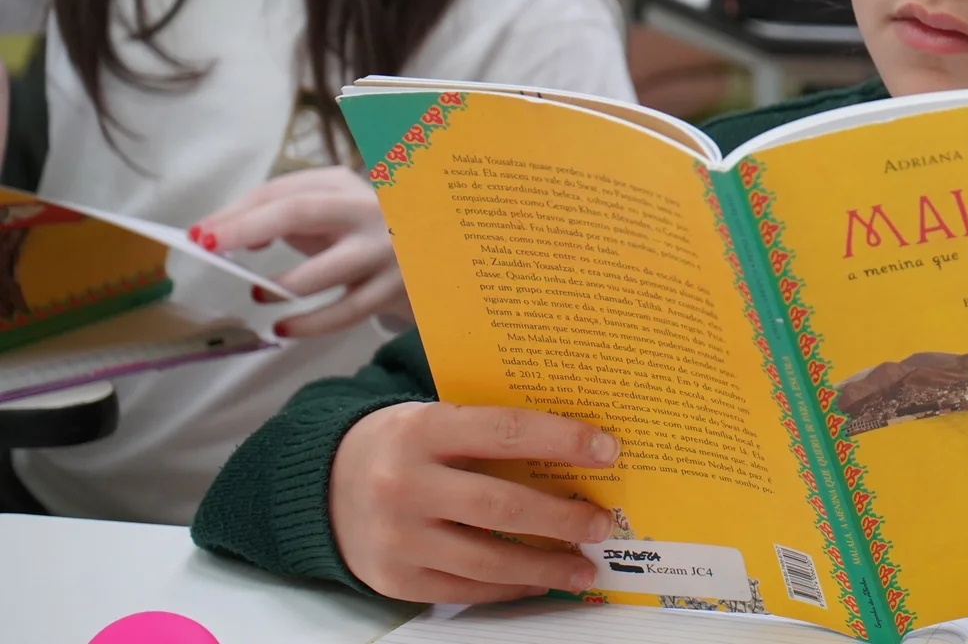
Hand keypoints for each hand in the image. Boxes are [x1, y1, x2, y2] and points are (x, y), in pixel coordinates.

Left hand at [191, 166, 408, 337]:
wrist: (440, 255)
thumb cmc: (366, 233)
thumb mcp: (331, 215)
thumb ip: (287, 219)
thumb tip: (230, 236)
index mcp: (346, 185)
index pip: (284, 191)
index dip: (239, 211)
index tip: (201, 233)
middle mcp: (368, 210)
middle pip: (302, 211)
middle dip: (248, 227)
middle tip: (208, 245)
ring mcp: (385, 251)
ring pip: (327, 268)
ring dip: (284, 284)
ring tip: (256, 293)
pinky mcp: (395, 289)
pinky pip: (346, 311)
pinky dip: (310, 323)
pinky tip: (283, 327)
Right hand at [332, 402, 619, 602]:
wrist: (320, 485)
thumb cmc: (399, 446)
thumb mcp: (434, 418)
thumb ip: (489, 431)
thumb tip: (575, 450)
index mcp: (422, 430)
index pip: (506, 431)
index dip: (563, 441)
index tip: (607, 450)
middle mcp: (405, 485)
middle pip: (502, 507)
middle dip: (562, 518)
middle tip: (601, 523)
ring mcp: (397, 537)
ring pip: (487, 561)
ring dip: (545, 566)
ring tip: (583, 565)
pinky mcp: (394, 579)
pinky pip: (465, 590)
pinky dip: (509, 587)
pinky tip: (538, 579)